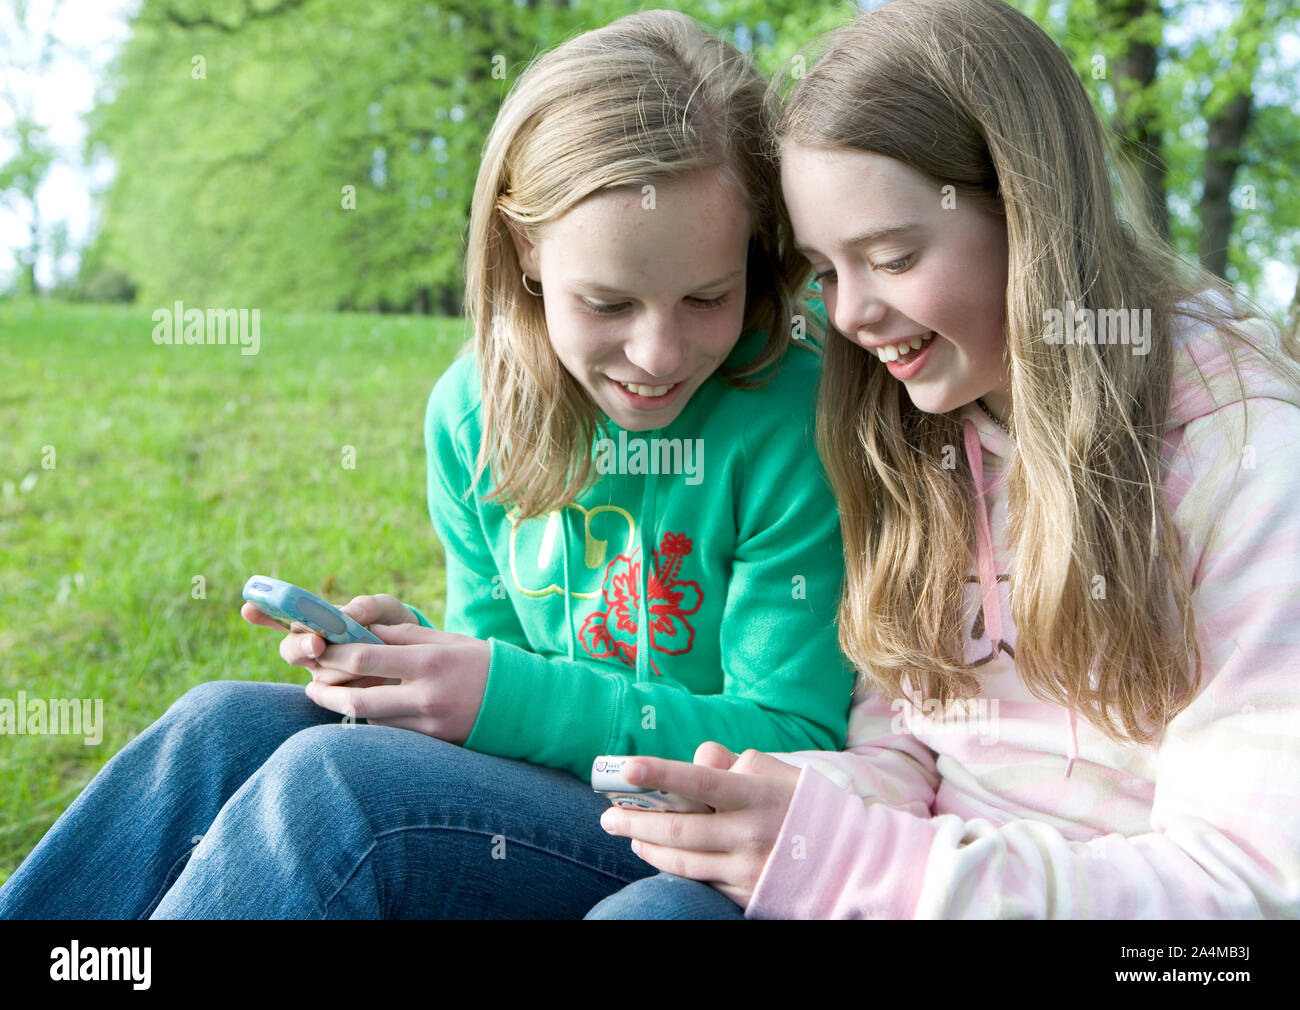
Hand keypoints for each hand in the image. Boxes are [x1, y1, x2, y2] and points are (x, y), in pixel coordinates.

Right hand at [241, 592, 414, 686]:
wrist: (420, 659)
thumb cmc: (395, 626)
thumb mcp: (386, 610)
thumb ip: (368, 606)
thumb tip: (348, 614)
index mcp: (317, 624)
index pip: (283, 618)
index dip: (263, 613)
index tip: (249, 607)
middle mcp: (314, 651)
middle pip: (290, 651)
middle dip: (302, 646)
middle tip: (318, 645)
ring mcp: (326, 677)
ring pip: (319, 674)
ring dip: (340, 666)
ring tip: (369, 659)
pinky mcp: (342, 699)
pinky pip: (339, 696)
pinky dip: (357, 684)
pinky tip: (374, 679)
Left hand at [241, 595, 489, 742]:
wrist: (525, 705)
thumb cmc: (484, 664)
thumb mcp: (449, 640)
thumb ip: (406, 638)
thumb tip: (365, 633)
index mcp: (429, 662)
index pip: (365, 658)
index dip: (333, 654)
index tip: (318, 650)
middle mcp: (426, 696)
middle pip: (357, 698)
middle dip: (326, 692)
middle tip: (311, 686)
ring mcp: (429, 725)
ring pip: (370, 720)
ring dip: (350, 708)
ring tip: (338, 696)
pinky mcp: (432, 745)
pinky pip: (391, 734)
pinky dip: (376, 722)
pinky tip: (373, 711)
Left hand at [598, 742, 802, 909]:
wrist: (848, 861)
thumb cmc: (805, 806)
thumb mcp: (779, 773)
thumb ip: (736, 763)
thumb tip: (699, 756)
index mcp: (756, 795)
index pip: (700, 780)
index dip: (661, 773)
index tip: (626, 768)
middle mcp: (748, 833)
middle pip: (678, 829)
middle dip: (635, 822)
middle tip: (607, 816)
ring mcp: (745, 868)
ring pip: (681, 860)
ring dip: (645, 847)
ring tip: (626, 835)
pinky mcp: (744, 893)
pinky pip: (698, 880)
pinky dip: (671, 867)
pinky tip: (655, 854)